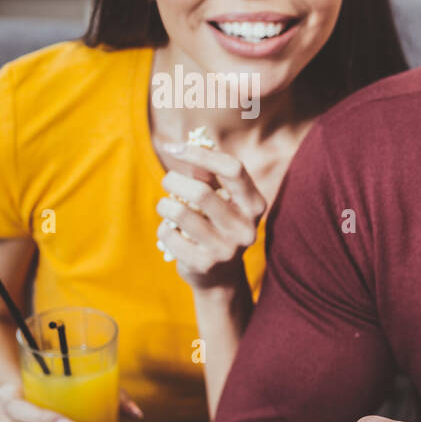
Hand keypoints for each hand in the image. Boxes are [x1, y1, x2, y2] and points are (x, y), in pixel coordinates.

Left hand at [156, 142, 265, 290]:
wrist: (220, 275)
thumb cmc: (217, 224)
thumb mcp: (221, 199)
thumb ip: (208, 174)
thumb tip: (187, 145)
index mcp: (254, 205)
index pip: (233, 169)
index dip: (200, 154)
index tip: (173, 147)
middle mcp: (246, 227)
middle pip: (201, 192)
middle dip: (174, 181)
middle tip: (168, 182)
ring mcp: (226, 249)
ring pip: (179, 212)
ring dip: (164, 204)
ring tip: (166, 206)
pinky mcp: (204, 264)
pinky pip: (169, 234)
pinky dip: (163, 228)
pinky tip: (171, 231)